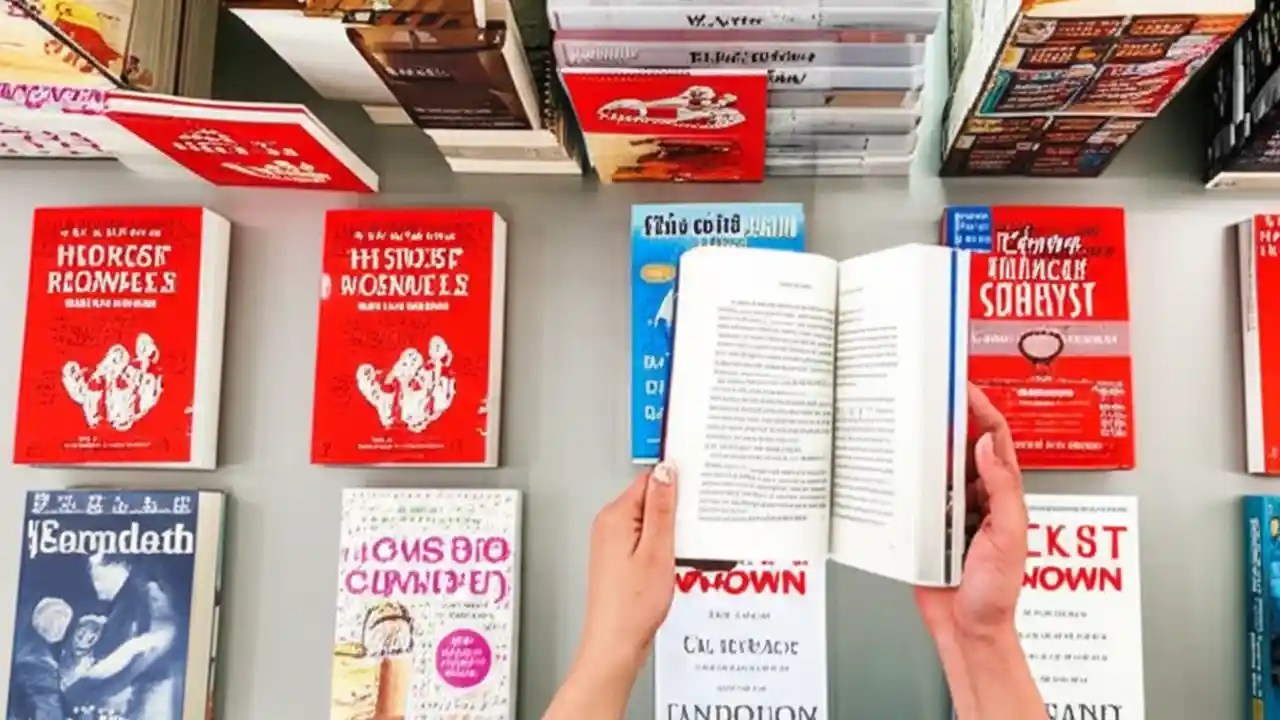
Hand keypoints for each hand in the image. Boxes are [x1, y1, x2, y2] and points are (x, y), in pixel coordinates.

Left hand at [579, 463, 677, 672]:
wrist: (615, 642)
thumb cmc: (632, 605)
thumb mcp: (658, 550)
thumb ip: (662, 507)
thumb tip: (665, 471)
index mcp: (615, 516)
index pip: (649, 480)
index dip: (676, 485)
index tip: (695, 496)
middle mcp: (608, 525)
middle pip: (648, 498)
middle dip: (673, 511)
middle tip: (689, 531)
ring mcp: (611, 542)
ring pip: (648, 520)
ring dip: (668, 531)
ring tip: (678, 552)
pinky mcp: (617, 557)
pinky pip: (643, 538)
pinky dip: (660, 546)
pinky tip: (669, 562)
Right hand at [916, 383, 1027, 641]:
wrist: (967, 629)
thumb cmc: (995, 595)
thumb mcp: (1008, 538)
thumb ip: (1002, 491)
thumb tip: (988, 448)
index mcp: (1004, 495)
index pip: (997, 440)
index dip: (983, 409)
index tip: (966, 387)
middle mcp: (977, 498)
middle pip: (963, 447)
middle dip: (949, 420)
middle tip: (931, 397)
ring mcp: (951, 512)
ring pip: (936, 468)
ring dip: (925, 449)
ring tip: (910, 426)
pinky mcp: (928, 527)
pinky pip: (914, 496)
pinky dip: (906, 481)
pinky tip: (895, 470)